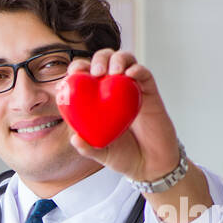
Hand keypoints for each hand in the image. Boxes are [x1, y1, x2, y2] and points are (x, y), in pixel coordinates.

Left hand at [58, 48, 181, 183]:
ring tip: (113, 71)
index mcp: (96, 100)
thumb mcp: (101, 154)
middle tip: (96, 72)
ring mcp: (131, 89)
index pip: (84, 76)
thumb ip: (87, 148)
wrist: (150, 163)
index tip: (72, 73)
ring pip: (125, 61)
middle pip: (105, 61)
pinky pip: (144, 74)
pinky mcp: (149, 92)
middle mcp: (113, 90)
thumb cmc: (123, 155)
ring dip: (118, 59)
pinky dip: (138, 70)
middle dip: (99, 59)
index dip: (77, 69)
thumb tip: (74, 139)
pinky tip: (131, 74)